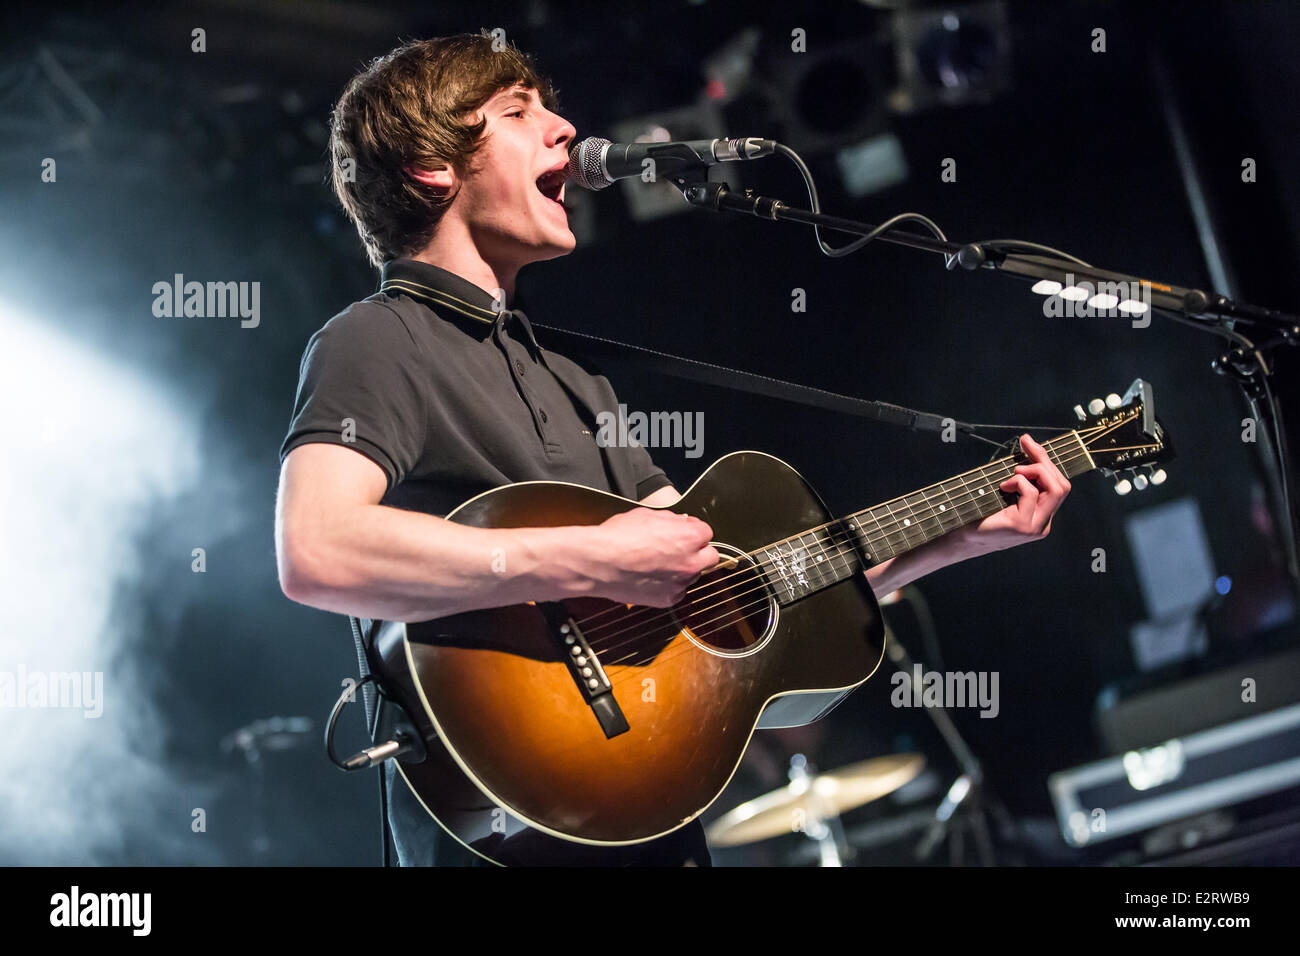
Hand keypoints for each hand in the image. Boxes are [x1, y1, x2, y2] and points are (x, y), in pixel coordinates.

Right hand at [589, 508, 719, 606]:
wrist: (598, 563)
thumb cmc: (617, 537)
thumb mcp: (647, 515)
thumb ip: (671, 520)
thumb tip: (680, 522)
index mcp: (688, 537)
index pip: (706, 533)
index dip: (693, 530)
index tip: (684, 531)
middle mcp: (689, 561)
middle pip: (710, 557)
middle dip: (698, 551)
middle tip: (681, 548)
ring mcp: (680, 583)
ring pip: (694, 575)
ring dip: (684, 568)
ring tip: (660, 563)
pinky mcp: (667, 599)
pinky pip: (678, 590)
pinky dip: (671, 585)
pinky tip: (653, 577)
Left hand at [949, 434, 1071, 555]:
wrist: (961, 538)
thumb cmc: (979, 514)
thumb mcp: (1005, 493)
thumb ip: (1021, 479)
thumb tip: (1029, 447)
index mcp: (1041, 516)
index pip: (1059, 486)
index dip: (1047, 462)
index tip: (1029, 443)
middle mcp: (1043, 523)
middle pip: (1062, 486)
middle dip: (1045, 461)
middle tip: (1025, 448)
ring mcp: (1035, 526)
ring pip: (1056, 489)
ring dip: (1036, 471)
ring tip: (1015, 471)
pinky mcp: (1022, 525)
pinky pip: (1032, 493)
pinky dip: (1019, 481)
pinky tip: (1003, 486)